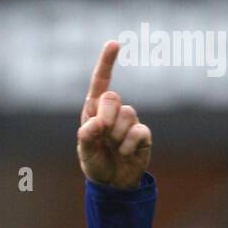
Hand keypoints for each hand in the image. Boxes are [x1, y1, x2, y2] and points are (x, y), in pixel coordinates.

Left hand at [76, 40, 151, 189]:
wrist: (114, 183)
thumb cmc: (96, 163)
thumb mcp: (85, 152)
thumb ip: (86, 136)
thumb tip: (97, 123)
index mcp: (94, 111)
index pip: (100, 83)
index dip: (107, 63)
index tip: (114, 43)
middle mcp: (112, 112)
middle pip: (112, 97)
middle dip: (106, 117)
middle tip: (102, 135)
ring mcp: (129, 121)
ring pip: (127, 115)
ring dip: (117, 136)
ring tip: (114, 149)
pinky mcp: (142, 133)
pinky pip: (138, 132)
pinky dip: (128, 146)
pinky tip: (125, 154)